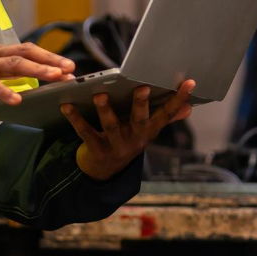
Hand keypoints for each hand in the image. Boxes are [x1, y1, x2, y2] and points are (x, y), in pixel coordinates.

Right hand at [0, 43, 75, 104]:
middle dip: (49, 61)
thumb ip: (5, 71)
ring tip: (53, 77)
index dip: (48, 56)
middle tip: (68, 69)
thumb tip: (29, 75)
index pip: (27, 49)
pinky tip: (16, 100)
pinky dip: (4, 91)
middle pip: (25, 53)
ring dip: (35, 70)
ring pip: (12, 64)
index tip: (67, 65)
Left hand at [62, 81, 196, 180]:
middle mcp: (135, 139)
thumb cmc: (127, 141)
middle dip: (141, 104)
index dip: (179, 99)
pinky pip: (86, 133)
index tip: (189, 83)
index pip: (167, 114)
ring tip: (100, 95)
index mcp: (148, 131)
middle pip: (140, 120)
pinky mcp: (97, 150)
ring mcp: (116, 146)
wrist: (105, 172)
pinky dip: (76, 119)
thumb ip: (166, 118)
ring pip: (111, 127)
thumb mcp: (147, 131)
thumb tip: (190, 107)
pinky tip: (67, 106)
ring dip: (106, 110)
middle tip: (143, 88)